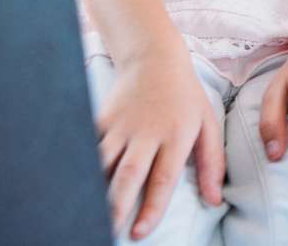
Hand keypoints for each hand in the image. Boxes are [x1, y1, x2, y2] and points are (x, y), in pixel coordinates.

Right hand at [96, 47, 223, 239]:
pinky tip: (72, 186)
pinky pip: (87, 146)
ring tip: (86, 215)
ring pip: (102, 162)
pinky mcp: (101, 117)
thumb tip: (215, 201)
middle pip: (128, 173)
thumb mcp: (207, 124)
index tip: (139, 233)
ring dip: (93, 189)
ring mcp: (121, 125)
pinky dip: (79, 166)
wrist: (155, 57)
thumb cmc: (185, 97)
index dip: (151, 208)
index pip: (163, 178)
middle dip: (116, 206)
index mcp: (176, 135)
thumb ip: (212, 163)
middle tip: (107, 232)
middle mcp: (147, 132)